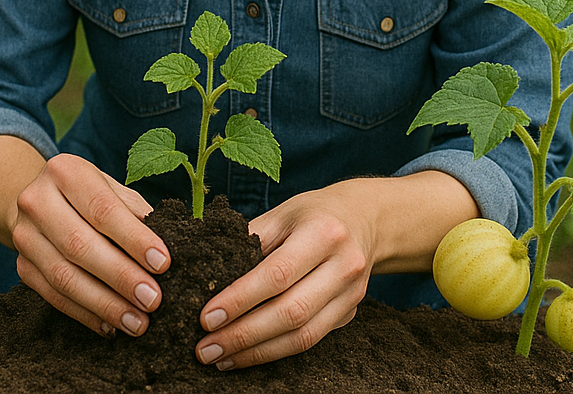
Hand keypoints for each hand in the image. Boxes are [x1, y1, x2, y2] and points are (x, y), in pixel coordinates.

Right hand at [10, 153, 170, 337]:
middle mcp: (37, 201)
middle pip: (80, 245)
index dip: (133, 238)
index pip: (103, 209)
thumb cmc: (90, 194)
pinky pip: (54, 297)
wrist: (39, 199)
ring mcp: (25, 236)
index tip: (162, 263)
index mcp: (65, 171)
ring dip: (104, 304)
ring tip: (137, 321)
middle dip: (120, 276)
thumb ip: (135, 213)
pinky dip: (85, 314)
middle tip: (152, 299)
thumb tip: (166, 247)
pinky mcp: (22, 268)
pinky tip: (110, 326)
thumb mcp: (112, 188)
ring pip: (64, 277)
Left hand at [193, 181, 377, 369]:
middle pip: (291, 312)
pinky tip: (248, 353)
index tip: (206, 318)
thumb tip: (210, 274)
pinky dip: (276, 351)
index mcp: (323, 233)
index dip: (240, 299)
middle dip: (243, 335)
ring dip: (257, 352)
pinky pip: (311, 340)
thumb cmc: (314, 214)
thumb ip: (251, 239)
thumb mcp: (283, 213)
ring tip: (221, 358)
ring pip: (303, 336)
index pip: (277, 274)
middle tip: (206, 349)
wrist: (366, 218)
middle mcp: (344, 265)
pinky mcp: (349, 314)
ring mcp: (351, 294)